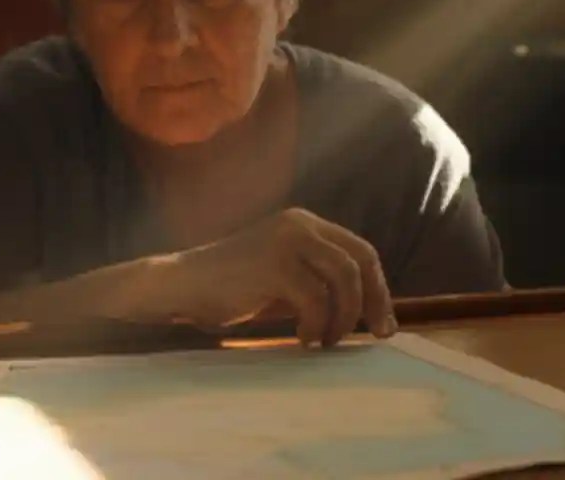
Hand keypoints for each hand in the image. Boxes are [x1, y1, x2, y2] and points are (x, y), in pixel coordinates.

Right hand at [165, 208, 395, 346]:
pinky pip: (316, 299)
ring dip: (342, 317)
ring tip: (324, 340)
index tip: (382, 323)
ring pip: (343, 278)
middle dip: (373, 301)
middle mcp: (299, 224)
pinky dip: (316, 324)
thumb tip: (366, 310)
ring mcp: (286, 240)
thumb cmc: (231, 289)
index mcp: (304, 223)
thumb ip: (319, 282)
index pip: (360, 250)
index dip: (377, 288)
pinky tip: (302, 340)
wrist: (182, 286)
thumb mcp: (284, 279)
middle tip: (376, 335)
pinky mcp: (273, 264)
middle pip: (360, 260)